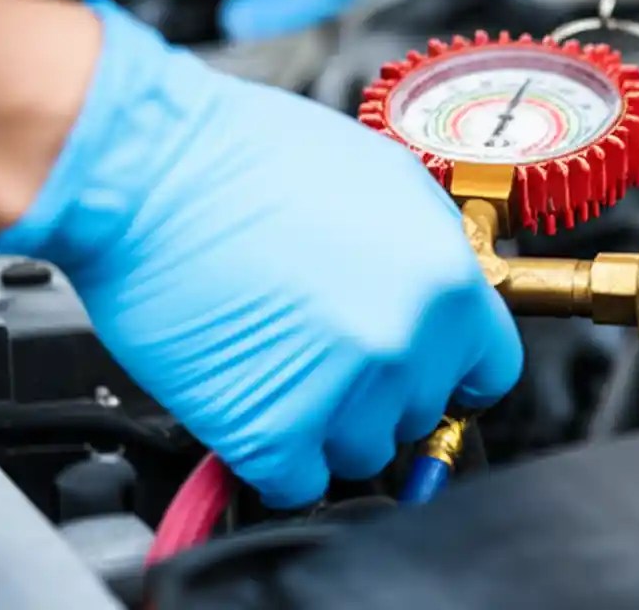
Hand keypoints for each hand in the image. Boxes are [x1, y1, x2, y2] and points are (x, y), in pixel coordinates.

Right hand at [0, 0, 521, 507]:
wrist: (148, 167)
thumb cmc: (250, 158)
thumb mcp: (386, 180)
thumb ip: (432, 253)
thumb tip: (448, 301)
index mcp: (447, 282)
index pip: (490, 371)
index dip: (456, 374)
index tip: (433, 377)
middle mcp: (407, 344)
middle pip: (420, 413)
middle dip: (381, 391)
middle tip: (329, 348)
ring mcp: (344, 393)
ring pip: (363, 451)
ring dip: (327, 425)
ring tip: (283, 364)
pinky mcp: (272, 431)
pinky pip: (297, 480)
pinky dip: (276, 456)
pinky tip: (255, 400)